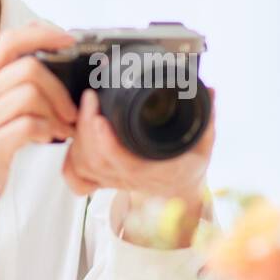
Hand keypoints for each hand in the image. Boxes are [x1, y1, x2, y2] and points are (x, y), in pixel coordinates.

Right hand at [0, 22, 80, 210]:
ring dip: (56, 112)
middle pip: (29, 68)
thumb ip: (9, 76)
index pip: (11, 39)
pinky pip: (30, 125)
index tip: (69, 42)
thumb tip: (50, 49)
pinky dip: (48, 130)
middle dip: (59, 87)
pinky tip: (48, 138)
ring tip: (62, 126)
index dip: (44, 35)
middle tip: (71, 108)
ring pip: (31, 94)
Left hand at [61, 86, 215, 207]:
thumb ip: (207, 118)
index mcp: (156, 172)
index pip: (126, 163)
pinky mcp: (102, 179)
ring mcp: (113, 180)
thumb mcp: (204, 143)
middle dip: (86, 128)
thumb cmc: (188, 164)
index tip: (100, 119)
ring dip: (78, 138)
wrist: (180, 190)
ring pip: (84, 166)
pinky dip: (70, 160)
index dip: (108, 144)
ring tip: (85, 108)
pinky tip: (74, 138)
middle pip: (97, 162)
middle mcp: (130, 179)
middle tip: (90, 98)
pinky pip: (78, 177)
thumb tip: (209, 90)